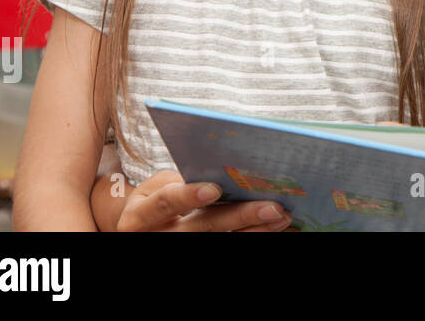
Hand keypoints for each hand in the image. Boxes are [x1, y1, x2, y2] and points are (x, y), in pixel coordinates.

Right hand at [113, 170, 292, 231]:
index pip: (165, 202)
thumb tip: (232, 170)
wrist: (140, 229)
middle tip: (273, 207)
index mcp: (142, 214)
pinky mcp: (197, 253)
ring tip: (283, 217)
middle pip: (202, 227)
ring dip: (255, 230)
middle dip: (240, 216)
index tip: (215, 188)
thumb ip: (183, 180)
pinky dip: (255, 236)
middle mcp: (159, 235)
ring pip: (220, 241)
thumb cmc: (154, 199)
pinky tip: (279, 230)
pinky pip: (229, 246)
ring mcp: (178, 247)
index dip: (189, 196)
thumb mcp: (156, 188)